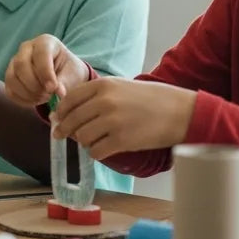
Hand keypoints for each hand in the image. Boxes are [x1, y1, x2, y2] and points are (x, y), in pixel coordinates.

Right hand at [4, 34, 90, 107]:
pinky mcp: (10, 76)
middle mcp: (26, 48)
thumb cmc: (68, 71)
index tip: (53, 88)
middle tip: (49, 95)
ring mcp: (15, 62)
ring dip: (28, 93)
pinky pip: (10, 90)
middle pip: (21, 65)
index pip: (40, 54)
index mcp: (45, 42)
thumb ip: (65, 82)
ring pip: (12, 78)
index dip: (45, 72)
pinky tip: (36, 100)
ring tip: (44, 98)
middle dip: (34, 85)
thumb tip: (58, 92)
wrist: (62, 75)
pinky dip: (23, 99)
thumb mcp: (73, 74)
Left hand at [51, 78, 196, 159]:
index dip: (60, 112)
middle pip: (71, 121)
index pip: (69, 100)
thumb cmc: (151, 99)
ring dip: (85, 142)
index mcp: (103, 85)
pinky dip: (97, 153)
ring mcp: (112, 122)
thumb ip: (96, 95)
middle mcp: (104, 102)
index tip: (57, 120)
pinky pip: (96, 152)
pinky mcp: (122, 140)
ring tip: (95, 140)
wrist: (181, 112)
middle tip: (64, 136)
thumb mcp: (121, 86)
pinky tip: (105, 149)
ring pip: (82, 138)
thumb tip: (69, 111)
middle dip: (65, 130)